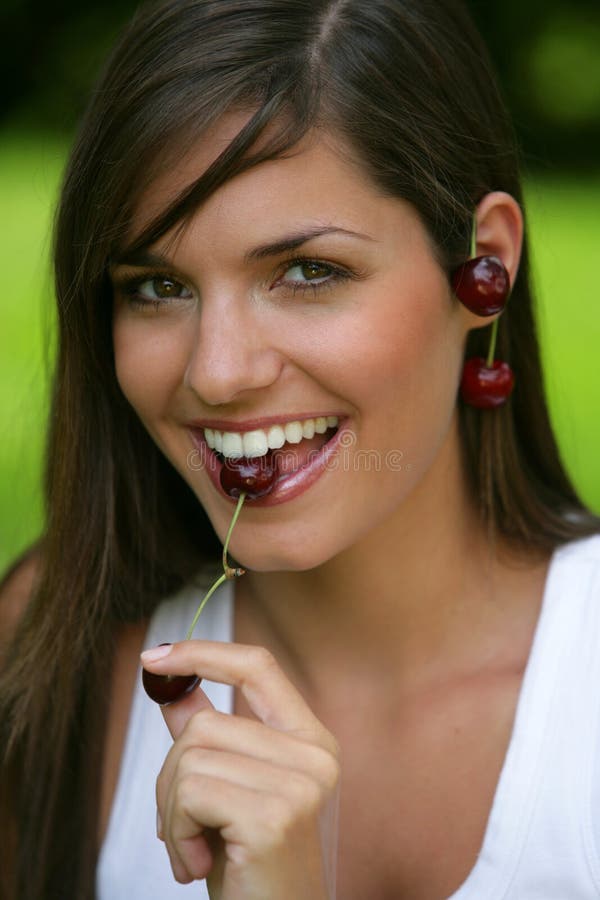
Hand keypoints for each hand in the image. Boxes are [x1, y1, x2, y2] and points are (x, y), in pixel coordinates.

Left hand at [143, 640, 340, 898]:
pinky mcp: (276, 815)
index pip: (258, 666)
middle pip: (204, 722)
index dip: (203, 652)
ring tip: (194, 851)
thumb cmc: (250, 867)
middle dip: (169, 778)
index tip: (153, 657)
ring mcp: (301, 783)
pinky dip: (176, 833)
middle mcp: (315, 755)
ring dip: (171, 813)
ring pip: (190, 757)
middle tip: (182, 830)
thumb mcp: (225, 792)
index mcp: (309, 740)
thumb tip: (171, 686)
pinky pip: (190, 794)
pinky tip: (199, 865)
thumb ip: (206, 737)